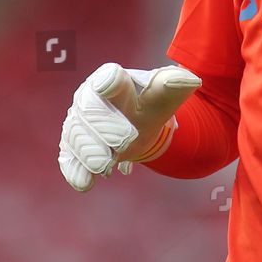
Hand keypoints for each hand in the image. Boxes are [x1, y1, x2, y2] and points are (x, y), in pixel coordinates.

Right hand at [58, 62, 201, 191]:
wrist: (136, 125)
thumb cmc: (149, 104)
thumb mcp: (165, 95)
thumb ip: (176, 85)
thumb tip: (191, 79)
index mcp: (113, 79)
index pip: (109, 78)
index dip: (108, 82)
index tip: (107, 85)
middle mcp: (89, 97)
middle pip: (88, 109)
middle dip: (104, 124)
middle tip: (124, 140)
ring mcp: (79, 122)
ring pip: (77, 134)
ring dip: (89, 150)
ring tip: (105, 164)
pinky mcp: (74, 146)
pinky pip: (70, 158)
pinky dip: (75, 170)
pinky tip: (85, 183)